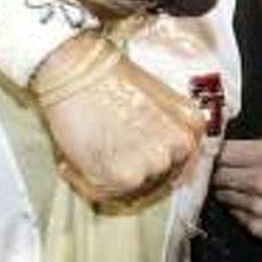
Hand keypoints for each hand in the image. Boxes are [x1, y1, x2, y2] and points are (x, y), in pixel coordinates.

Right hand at [34, 36, 207, 202]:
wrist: (74, 67)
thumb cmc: (104, 75)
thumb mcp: (153, 97)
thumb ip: (162, 128)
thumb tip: (151, 153)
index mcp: (190, 125)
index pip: (178, 161)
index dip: (148, 161)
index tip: (131, 160)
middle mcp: (177, 147)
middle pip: (155, 176)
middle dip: (127, 168)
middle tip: (103, 154)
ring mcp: (152, 164)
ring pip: (129, 188)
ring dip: (105, 176)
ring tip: (85, 152)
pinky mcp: (123, 177)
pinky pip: (102, 193)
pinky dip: (82, 181)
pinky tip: (71, 161)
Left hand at [213, 62, 261, 254]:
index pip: (223, 151)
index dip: (217, 148)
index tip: (218, 146)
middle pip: (218, 172)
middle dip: (220, 167)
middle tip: (229, 164)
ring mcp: (260, 208)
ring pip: (223, 193)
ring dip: (227, 187)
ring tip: (242, 180)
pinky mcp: (261, 229)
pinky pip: (234, 214)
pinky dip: (238, 207)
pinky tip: (254, 198)